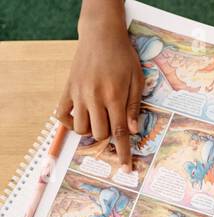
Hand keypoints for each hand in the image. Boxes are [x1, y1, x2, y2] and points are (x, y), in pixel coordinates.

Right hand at [56, 2, 142, 167]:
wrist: (101, 35)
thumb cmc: (123, 57)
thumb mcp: (137, 80)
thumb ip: (134, 106)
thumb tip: (132, 130)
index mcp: (114, 97)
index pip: (119, 133)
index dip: (123, 153)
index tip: (126, 169)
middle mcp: (94, 97)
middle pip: (98, 133)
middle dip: (108, 137)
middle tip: (114, 125)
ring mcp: (78, 93)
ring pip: (80, 128)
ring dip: (90, 131)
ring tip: (98, 121)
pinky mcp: (67, 88)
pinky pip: (61, 114)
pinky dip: (69, 122)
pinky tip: (80, 118)